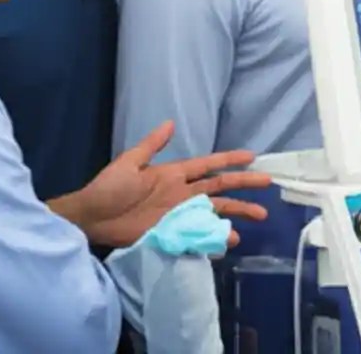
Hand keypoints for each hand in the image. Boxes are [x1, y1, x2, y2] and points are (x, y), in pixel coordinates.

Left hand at [55, 121, 271, 247]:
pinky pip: (200, 233)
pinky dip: (216, 235)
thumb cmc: (108, 188)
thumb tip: (171, 122)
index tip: (252, 156)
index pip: (209, 165)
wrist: (91, 218)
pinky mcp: (173, 232)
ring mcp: (179, 214)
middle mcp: (182, 194)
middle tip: (268, 184)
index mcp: (174, 174)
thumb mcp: (129, 162)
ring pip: (216, 211)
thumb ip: (152, 145)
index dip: (230, 160)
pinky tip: (230, 239)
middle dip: (244, 185)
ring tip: (259, 215)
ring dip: (237, 212)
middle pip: (220, 188)